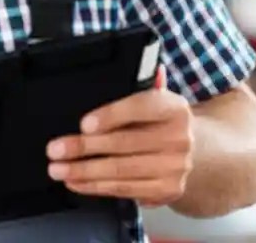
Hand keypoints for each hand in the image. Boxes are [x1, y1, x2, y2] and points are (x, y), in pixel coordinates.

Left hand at [46, 67, 193, 207]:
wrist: (200, 153)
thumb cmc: (165, 122)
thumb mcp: (160, 99)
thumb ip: (144, 84)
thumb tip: (137, 64)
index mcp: (174, 108)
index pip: (140, 108)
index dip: (110, 116)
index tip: (84, 124)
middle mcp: (178, 138)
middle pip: (124, 143)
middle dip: (84, 147)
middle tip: (55, 149)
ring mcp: (174, 167)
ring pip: (120, 170)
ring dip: (83, 171)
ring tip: (57, 169)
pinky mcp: (166, 190)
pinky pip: (124, 189)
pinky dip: (95, 187)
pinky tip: (76, 181)